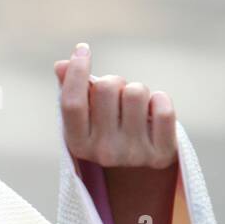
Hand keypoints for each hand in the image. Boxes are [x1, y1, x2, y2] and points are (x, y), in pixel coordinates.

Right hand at [53, 43, 177, 168]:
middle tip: (117, 93)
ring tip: (135, 106)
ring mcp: (133, 155)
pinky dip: (160, 100)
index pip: (72, 102)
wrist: (138, 174)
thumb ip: (72, 91)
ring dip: (137, 90)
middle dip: (113, 81)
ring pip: (136, 92)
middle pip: (106, 88)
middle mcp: (103, 153)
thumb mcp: (85, 117)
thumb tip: (61, 65)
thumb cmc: (107, 132)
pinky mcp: (161, 154)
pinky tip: (154, 113)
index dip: (77, 70)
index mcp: (78, 144)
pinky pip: (163, 107)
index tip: (83, 50)